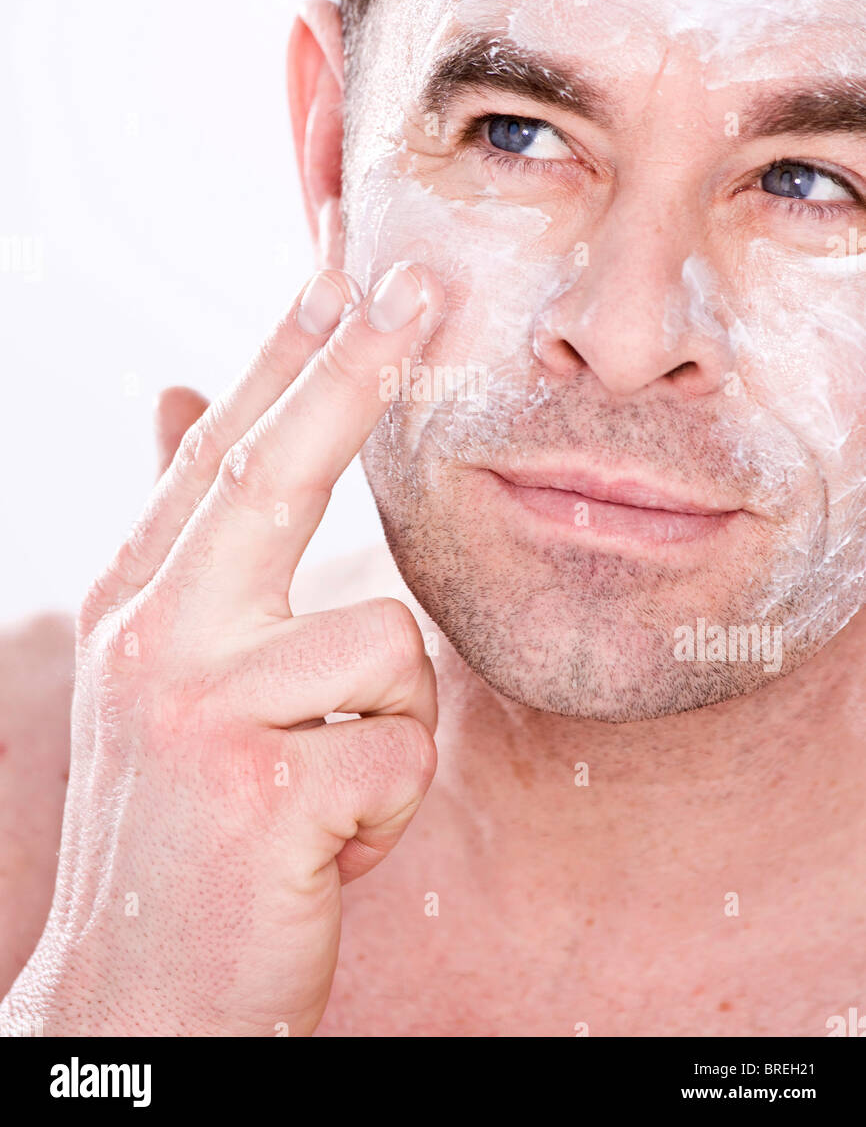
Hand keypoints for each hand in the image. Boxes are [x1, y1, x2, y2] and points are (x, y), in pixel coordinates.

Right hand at [0, 263, 443, 1036]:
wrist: (134, 998)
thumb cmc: (179, 824)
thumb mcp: (165, 673)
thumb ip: (185, 537)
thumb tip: (173, 393)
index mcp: (145, 602)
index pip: (230, 446)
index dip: (294, 344)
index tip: (346, 257)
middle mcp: (157, 636)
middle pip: (274, 468)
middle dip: (356, 364)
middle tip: (420, 279)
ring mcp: (201, 708)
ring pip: (389, 654)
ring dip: (385, 733)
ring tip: (317, 793)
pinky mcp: (261, 788)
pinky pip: (398, 752)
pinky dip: (384, 805)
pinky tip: (320, 845)